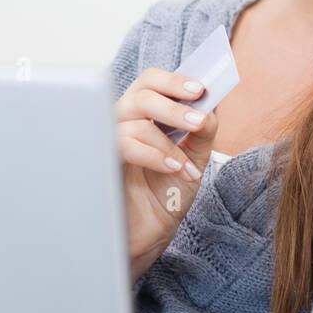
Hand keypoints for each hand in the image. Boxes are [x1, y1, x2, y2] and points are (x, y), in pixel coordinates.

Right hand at [115, 68, 217, 279]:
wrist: (149, 233)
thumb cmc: (166, 191)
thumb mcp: (194, 157)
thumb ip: (203, 130)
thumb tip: (210, 106)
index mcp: (145, 113)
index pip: (152, 81)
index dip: (174, 80)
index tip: (200, 88)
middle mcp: (124, 121)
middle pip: (142, 93)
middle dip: (173, 105)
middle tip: (199, 121)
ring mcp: (110, 139)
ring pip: (133, 119)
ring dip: (168, 141)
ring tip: (187, 163)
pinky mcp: (102, 160)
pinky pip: (123, 145)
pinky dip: (153, 155)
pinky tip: (174, 168)